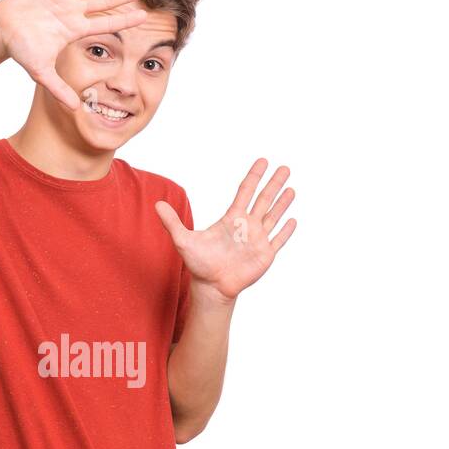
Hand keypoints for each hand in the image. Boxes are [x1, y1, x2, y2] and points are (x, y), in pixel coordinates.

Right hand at [0, 0, 148, 110]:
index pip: (105, 24)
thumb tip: (76, 109)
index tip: (144, 17)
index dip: (125, 20)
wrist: (1, 31)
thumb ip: (59, 89)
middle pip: (104, 2)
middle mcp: (72, 11)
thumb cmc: (21, 50)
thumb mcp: (41, 72)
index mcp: (74, 29)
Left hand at [155, 160, 297, 301]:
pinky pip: (278, 240)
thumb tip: (156, 204)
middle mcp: (247, 226)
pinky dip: (286, 231)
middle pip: (264, 199)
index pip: (246, 191)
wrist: (211, 287)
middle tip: (284, 167)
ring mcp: (257, 240)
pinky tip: (292, 220)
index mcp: (232, 218)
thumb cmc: (199, 264)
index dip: (254, 176)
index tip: (262, 161)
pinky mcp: (265, 255)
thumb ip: (172, 222)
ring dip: (283, 203)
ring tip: (291, 189)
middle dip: (274, 183)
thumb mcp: (183, 240)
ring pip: (273, 216)